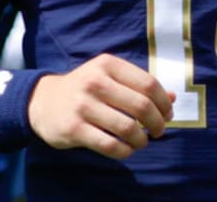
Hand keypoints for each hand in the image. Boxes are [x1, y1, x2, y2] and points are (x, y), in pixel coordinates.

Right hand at [28, 54, 174, 159]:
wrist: (43, 101)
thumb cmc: (85, 88)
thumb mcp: (109, 76)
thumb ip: (139, 85)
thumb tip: (173, 98)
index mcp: (107, 64)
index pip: (148, 83)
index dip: (164, 102)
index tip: (167, 114)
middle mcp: (95, 81)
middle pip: (141, 105)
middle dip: (157, 123)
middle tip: (158, 131)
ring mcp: (83, 105)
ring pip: (128, 128)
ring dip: (142, 140)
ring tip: (141, 141)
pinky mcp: (74, 128)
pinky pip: (110, 146)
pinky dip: (125, 151)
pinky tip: (125, 149)